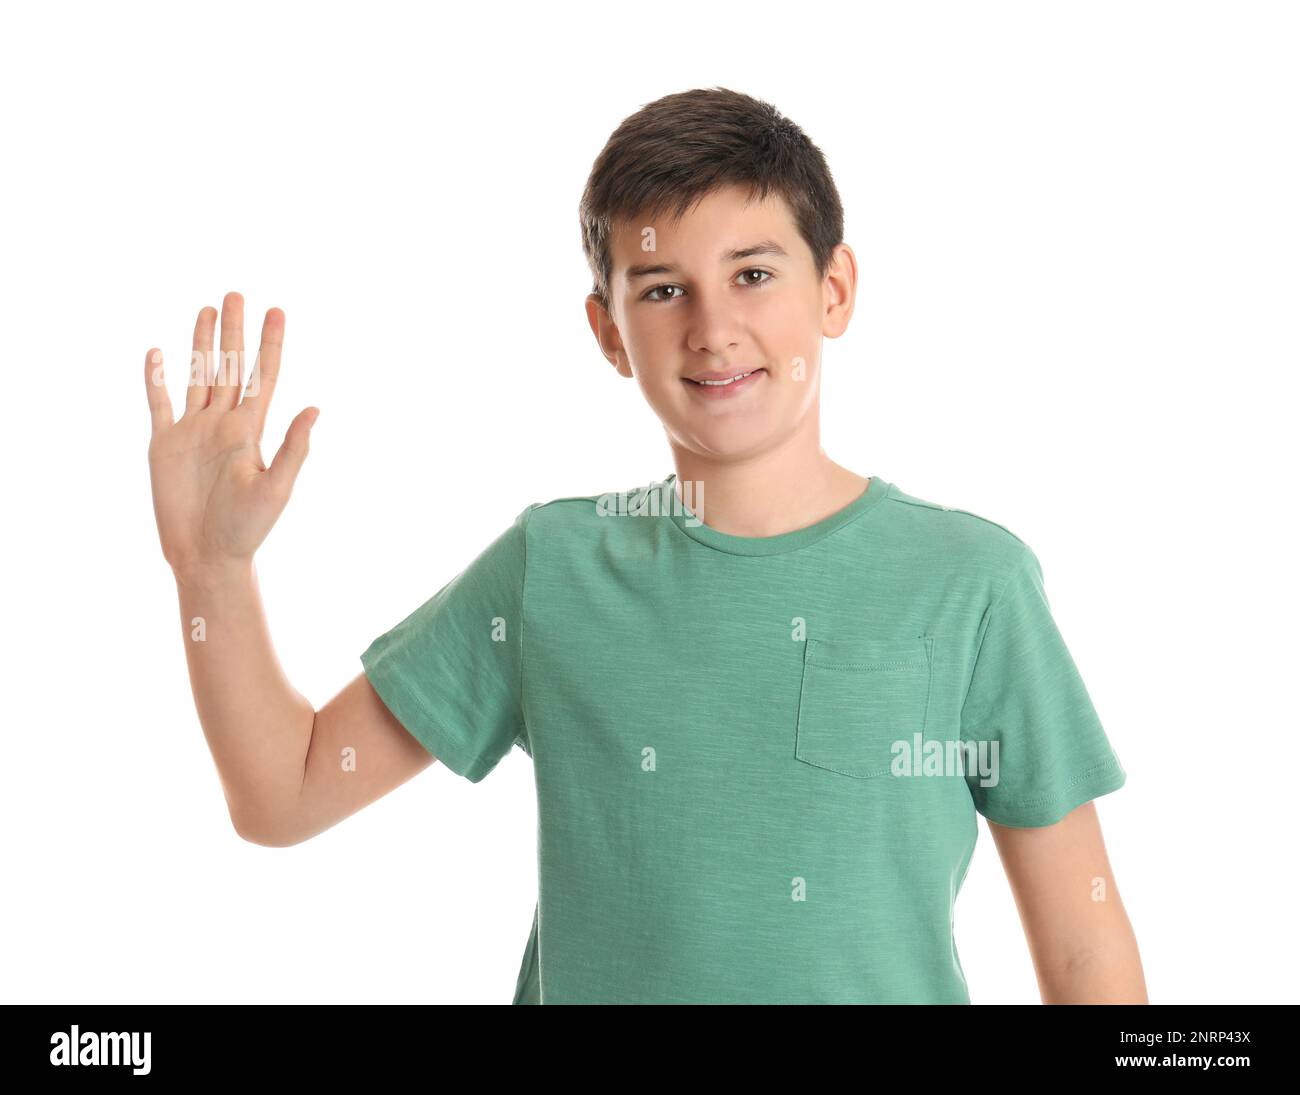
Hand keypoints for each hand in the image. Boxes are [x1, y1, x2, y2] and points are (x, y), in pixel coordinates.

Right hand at [145, 291, 317, 577]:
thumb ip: (294, 448)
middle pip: (229, 366)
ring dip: (201, 344)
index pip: (262, 376)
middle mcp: (223, 424)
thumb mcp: (276, 488)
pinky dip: (156, 379)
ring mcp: (193, 431)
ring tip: (207, 309)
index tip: (277, 311)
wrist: (207, 555)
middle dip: (234, 332)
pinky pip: (159, 403)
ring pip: (197, 376)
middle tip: (237, 294)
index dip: (270, 345)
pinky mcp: (163, 445)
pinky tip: (157, 352)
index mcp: (251, 430)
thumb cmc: (248, 528)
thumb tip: (315, 408)